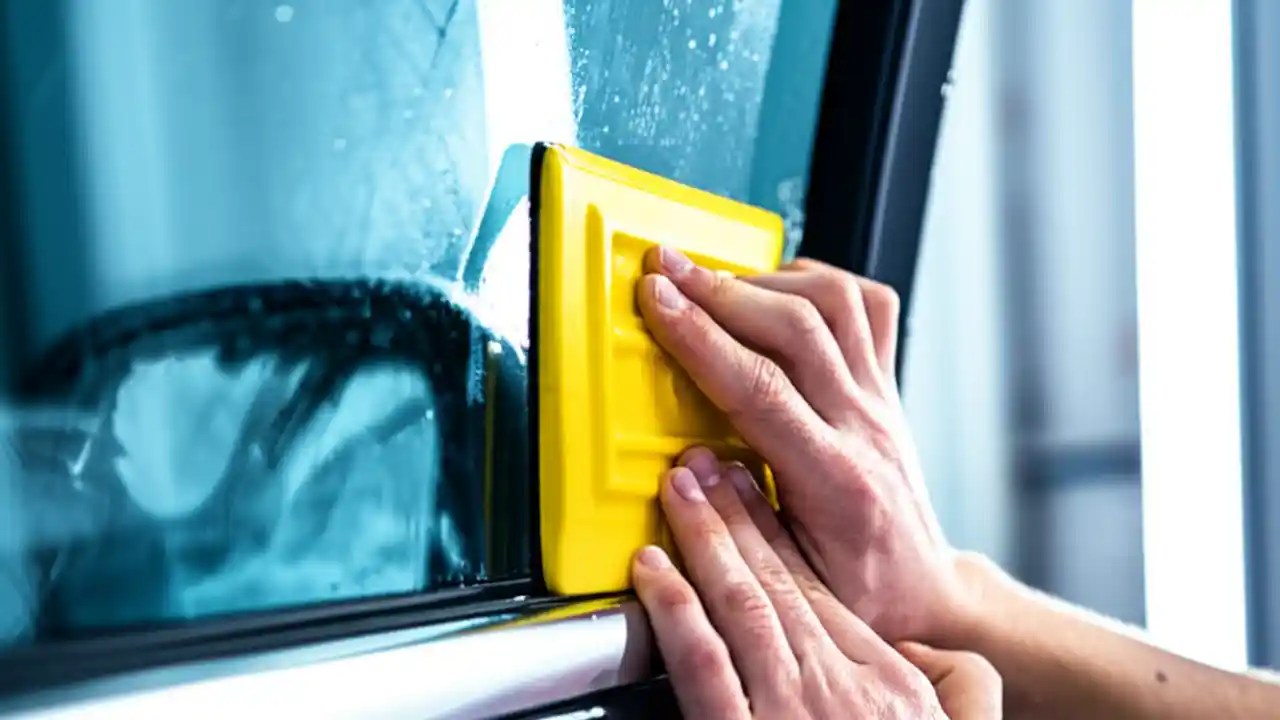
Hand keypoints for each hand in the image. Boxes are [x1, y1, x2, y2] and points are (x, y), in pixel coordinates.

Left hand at [633, 448, 993, 717]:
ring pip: (743, 604)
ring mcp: (789, 712)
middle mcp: (838, 684)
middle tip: (702, 463)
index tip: (750, 487)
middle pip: (778, 580)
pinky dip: (676, 612)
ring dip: (706, 540)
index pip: (821, 586)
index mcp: (883, 680)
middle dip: (735, 514)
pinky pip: (705, 666)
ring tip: (680, 490)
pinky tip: (654, 571)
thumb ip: (957, 686)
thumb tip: (934, 650)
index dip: (779, 530)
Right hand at [636, 249, 968, 642]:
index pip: (760, 388)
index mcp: (836, 482)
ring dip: (768, 279)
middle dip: (719, 289)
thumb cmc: (860, 596)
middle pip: (795, 327)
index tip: (660, 302)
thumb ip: (734, 528)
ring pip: (836, 301)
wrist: (924, 594)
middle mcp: (865, 427)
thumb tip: (686, 470)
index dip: (701, 338)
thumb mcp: (788, 586)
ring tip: (714, 279)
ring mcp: (880, 401)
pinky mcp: (884, 386)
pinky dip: (817, 281)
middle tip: (666, 267)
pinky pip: (866, 305)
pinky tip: (779, 290)